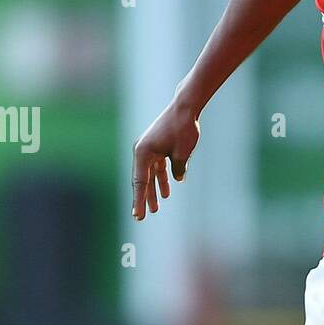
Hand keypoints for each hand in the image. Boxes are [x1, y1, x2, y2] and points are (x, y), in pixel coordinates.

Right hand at [131, 100, 199, 219]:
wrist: (185, 108)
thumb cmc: (183, 129)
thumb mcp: (182, 153)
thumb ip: (177, 169)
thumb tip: (176, 179)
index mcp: (142, 153)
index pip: (140, 183)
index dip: (139, 201)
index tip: (138, 216)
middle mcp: (142, 151)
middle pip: (142, 180)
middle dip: (144, 199)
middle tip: (143, 217)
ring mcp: (149, 149)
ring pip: (150, 174)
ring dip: (154, 190)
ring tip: (156, 208)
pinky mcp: (157, 147)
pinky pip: (157, 167)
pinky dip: (162, 178)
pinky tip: (167, 190)